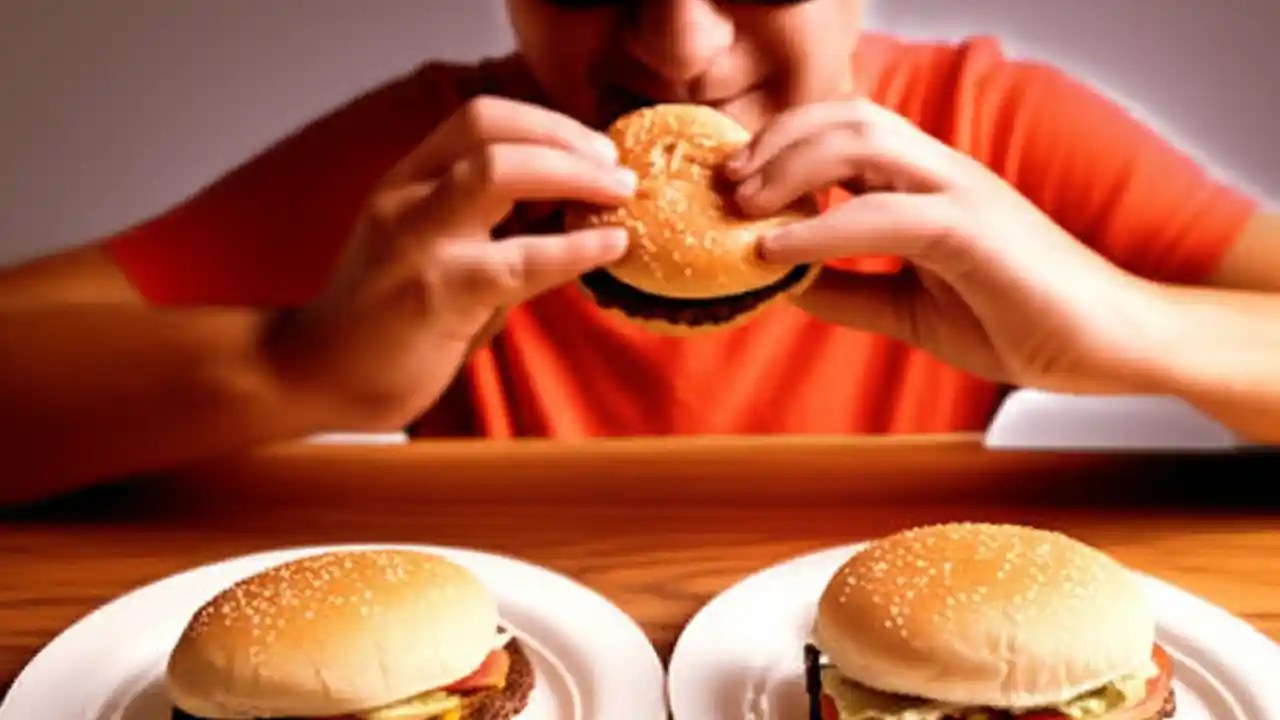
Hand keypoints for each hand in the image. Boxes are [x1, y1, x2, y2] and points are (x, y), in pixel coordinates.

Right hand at [265, 96, 635, 428]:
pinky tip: (610, 246)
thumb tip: (575, 204)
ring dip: (575, 176)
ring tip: (621, 194)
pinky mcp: (436, 294)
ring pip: (499, 174)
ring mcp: (416, 241)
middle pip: (492, 131)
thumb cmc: (389, 318)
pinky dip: (575, 247)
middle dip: (568, 141)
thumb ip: (490, 223)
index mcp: (407, 179)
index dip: (547, 123)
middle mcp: (405, 197)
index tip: (595, 147)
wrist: (320, 376)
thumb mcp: (432, 248)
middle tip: (619, 168)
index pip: (481, 118)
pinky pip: (519, 259)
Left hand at [727, 98, 1163, 393]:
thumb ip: (850, 291)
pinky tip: (777, 249)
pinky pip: (885, 214)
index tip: (733, 183)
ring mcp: (962, 193)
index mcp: (929, 182)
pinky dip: (821, 230)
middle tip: (723, 185)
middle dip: (774, 143)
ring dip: (788, 168)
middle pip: (844, 118)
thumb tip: (783, 287)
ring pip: (861, 142)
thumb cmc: (1021, 318)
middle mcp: (942, 171)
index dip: (782, 146)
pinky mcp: (975, 231)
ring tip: (740, 207)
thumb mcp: (912, 307)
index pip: (846, 133)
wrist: (1112, 344)